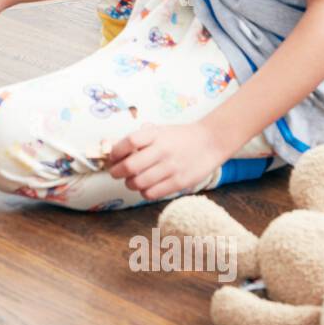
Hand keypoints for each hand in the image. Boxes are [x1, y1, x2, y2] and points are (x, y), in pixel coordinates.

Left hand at [107, 121, 229, 201]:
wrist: (211, 142)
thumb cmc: (179, 137)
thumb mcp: (160, 130)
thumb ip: (140, 138)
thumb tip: (113, 149)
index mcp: (156, 134)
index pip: (129, 142)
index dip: (115, 152)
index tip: (113, 157)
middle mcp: (163, 150)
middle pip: (129, 166)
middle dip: (116, 172)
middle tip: (116, 173)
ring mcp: (172, 167)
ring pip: (138, 183)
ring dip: (129, 184)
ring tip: (132, 180)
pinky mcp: (179, 182)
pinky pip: (151, 194)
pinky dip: (144, 192)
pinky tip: (146, 187)